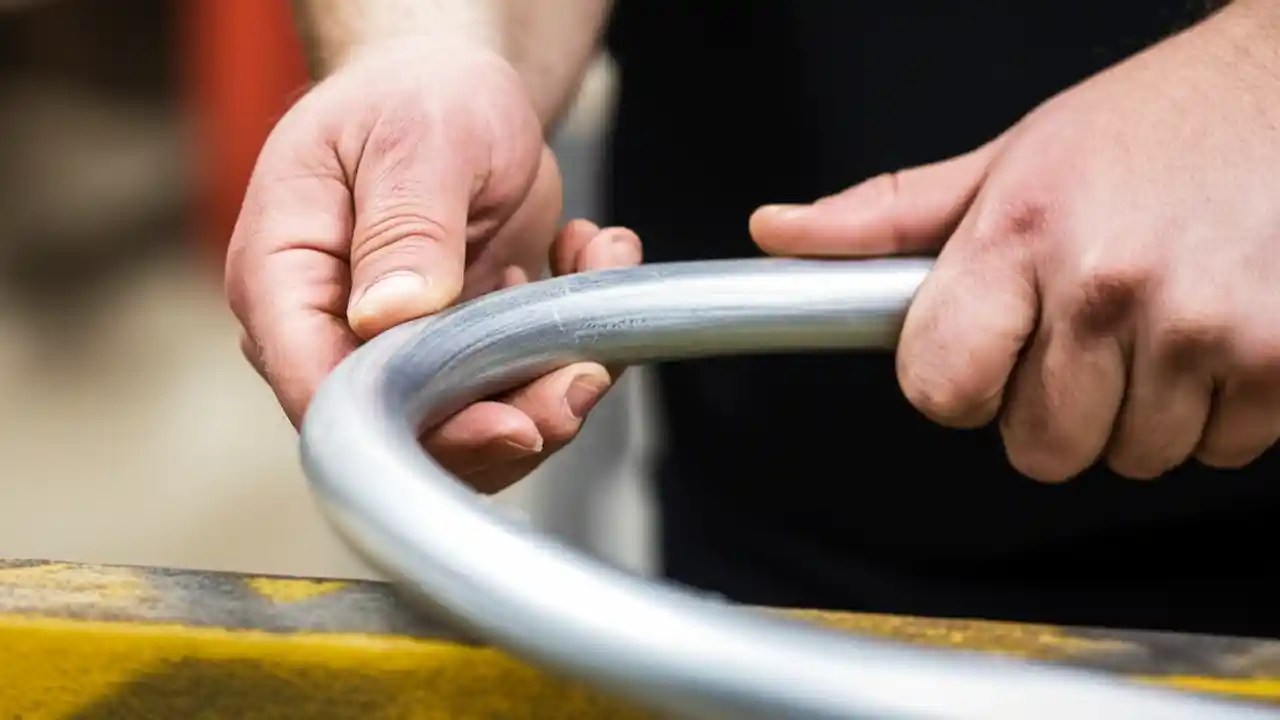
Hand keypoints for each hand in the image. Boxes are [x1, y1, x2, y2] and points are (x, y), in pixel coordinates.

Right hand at [225, 40, 639, 490]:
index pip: (322, 392)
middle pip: (407, 431)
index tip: (505, 421)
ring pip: (471, 426)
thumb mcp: (413, 139)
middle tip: (582, 376)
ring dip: (552, 383)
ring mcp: (397, 350)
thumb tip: (386, 314)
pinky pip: (514, 389)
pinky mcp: (457, 354)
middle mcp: (330, 331)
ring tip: (595, 284)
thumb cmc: (414, 97)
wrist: (451, 89)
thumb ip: (403, 224)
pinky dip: (568, 345)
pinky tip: (588, 259)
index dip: (412, 426)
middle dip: (507, 421)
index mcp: (282, 278)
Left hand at [751, 2, 1279, 481]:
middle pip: (1039, 447)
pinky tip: (1216, 333)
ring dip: (1141, 411)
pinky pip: (1217, 452)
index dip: (955, 384)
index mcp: (1022, 234)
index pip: (939, 387)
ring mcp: (1200, 330)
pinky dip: (1216, 412)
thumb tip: (777, 235)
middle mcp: (1107, 286)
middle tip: (1087, 334)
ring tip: (1160, 322)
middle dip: (1053, 408)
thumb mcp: (1012, 159)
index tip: (983, 359)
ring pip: (1132, 456)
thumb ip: (890, 218)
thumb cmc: (1154, 124)